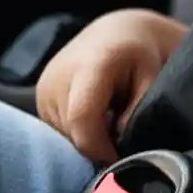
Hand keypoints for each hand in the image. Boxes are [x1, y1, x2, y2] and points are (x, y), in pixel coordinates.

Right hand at [36, 9, 186, 162]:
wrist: (114, 34)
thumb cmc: (138, 55)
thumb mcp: (152, 76)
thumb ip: (140, 108)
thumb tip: (120, 140)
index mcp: (91, 66)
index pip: (83, 118)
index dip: (100, 148)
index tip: (119, 158)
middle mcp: (59, 77)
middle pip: (74, 133)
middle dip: (99, 145)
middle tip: (123, 138)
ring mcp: (45, 90)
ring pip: (65, 137)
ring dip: (90, 139)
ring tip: (110, 120)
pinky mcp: (40, 101)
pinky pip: (59, 131)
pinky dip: (80, 133)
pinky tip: (97, 118)